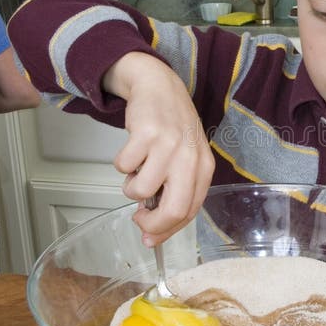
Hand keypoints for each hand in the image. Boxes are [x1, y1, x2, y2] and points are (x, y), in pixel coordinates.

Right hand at [103, 52, 214, 244]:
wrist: (160, 87)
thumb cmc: (173, 129)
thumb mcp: (185, 160)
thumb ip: (174, 193)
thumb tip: (151, 235)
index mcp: (203, 169)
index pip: (189, 213)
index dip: (166, 231)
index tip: (150, 238)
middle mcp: (190, 158)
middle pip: (172, 211)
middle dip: (150, 224)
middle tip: (138, 219)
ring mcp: (168, 145)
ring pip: (140, 190)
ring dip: (130, 186)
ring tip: (137, 168)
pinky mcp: (146, 133)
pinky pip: (123, 166)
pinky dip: (121, 163)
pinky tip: (133, 149)